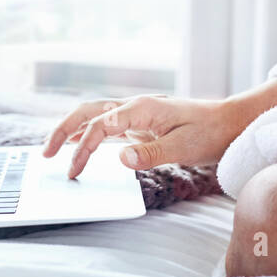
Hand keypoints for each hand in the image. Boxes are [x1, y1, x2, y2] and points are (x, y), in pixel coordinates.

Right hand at [42, 94, 246, 178]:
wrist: (229, 123)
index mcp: (142, 108)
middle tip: (46, 154)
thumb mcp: (184, 147)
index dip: (84, 147)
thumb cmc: (210, 133)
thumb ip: (151, 153)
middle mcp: (135, 106)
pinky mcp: (141, 124)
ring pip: (95, 115)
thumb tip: (119, 158)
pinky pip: (107, 125)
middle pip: (89, 111)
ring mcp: (136, 114)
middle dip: (64, 130)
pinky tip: (79, 144)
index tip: (73, 170)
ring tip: (54, 150)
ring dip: (73, 129)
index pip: (102, 124)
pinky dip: (89, 133)